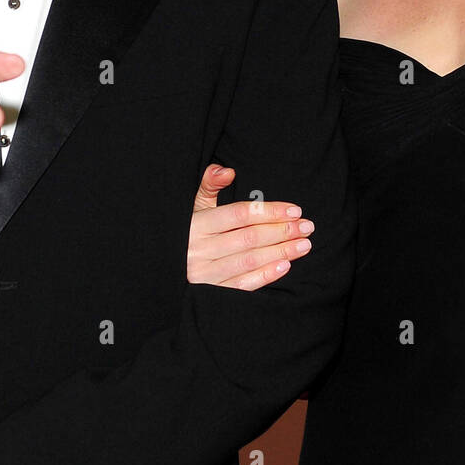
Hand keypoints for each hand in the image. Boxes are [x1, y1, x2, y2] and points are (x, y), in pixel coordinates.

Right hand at [186, 163, 313, 289]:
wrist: (157, 269)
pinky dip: (265, 276)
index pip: (239, 214)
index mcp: (196, 224)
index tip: (295, 210)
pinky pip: (242, 285)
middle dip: (282, 231)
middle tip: (307, 227)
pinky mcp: (208, 294)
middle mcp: (199, 250)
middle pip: (249, 238)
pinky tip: (285, 266)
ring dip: (280, 252)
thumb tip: (228, 170)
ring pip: (249, 261)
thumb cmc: (183, 232)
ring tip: (303, 244)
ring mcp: (204, 274)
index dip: (269, 211)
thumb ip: (209, 185)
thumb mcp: (191, 207)